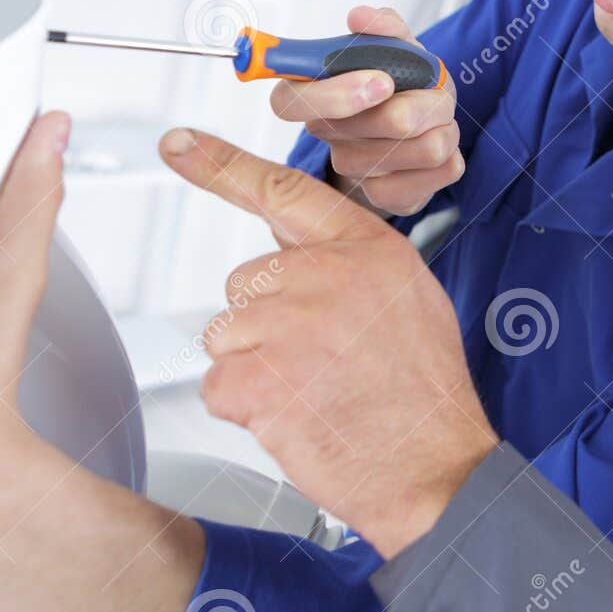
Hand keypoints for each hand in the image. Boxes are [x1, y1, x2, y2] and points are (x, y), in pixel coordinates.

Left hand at [159, 127, 497, 556]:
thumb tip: (288, 251)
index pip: (283, 192)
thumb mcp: (406, 301)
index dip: (221, 165)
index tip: (179, 144)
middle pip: (246, 285)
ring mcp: (291, 325)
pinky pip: (219, 385)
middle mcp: (327, 275)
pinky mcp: (260, 378)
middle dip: (266, 327)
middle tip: (322, 365)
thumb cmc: (421, 394)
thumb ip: (347, 266)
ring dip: (255, 369)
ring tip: (314, 393)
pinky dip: (247, 409)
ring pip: (226, 335)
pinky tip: (298, 417)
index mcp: (366, 249)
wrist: (434, 467)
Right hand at [269, 5, 462, 216]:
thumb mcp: (399, 46)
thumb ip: (384, 27)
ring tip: (435, 118)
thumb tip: (360, 17)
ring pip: (419, 149)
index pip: (289, 102)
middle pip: (374, 127)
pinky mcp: (388, 198)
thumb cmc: (404, 83)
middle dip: (419, 105)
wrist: (423, 127)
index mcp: (312, 92)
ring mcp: (356, 170)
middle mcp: (327, 135)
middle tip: (432, 95)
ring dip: (442, 126)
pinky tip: (438, 142)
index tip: (383, 81)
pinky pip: (437, 174)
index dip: (335, 95)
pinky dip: (451, 155)